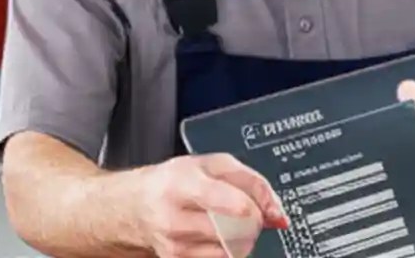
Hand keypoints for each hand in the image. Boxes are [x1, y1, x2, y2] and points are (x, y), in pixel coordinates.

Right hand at [135, 153, 288, 256]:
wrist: (136, 206)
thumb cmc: (176, 181)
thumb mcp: (212, 165)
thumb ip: (252, 182)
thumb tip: (278, 215)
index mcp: (182, 184)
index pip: (231, 204)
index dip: (255, 208)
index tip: (260, 208)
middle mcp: (174, 218)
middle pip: (235, 231)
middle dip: (251, 224)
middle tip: (247, 214)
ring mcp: (174, 246)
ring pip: (230, 251)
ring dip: (241, 239)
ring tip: (230, 224)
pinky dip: (227, 251)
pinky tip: (218, 237)